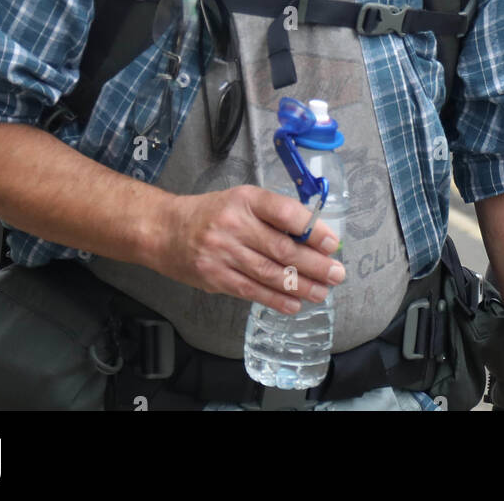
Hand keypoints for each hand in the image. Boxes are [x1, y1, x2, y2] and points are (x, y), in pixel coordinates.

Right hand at [150, 185, 344, 313]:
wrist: (166, 231)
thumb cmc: (212, 214)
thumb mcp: (242, 201)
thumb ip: (272, 214)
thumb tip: (313, 236)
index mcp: (245, 199)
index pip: (283, 212)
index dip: (310, 228)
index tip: (331, 242)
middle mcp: (234, 224)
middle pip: (281, 247)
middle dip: (314, 264)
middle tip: (337, 273)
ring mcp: (223, 252)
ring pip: (270, 273)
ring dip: (301, 285)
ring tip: (323, 292)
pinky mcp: (216, 277)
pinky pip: (252, 291)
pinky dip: (276, 299)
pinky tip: (295, 303)